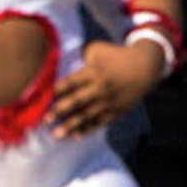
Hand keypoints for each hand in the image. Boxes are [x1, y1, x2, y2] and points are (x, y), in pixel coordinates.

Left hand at [46, 40, 163, 138]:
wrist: (146, 66)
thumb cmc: (116, 55)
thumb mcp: (97, 50)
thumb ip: (79, 58)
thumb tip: (65, 62)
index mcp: (93, 72)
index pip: (70, 83)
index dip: (55, 91)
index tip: (39, 99)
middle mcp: (100, 88)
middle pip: (76, 101)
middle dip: (59, 111)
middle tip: (43, 121)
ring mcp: (109, 101)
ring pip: (87, 116)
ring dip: (71, 126)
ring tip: (56, 135)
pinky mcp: (117, 110)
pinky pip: (101, 122)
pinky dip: (88, 129)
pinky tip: (76, 136)